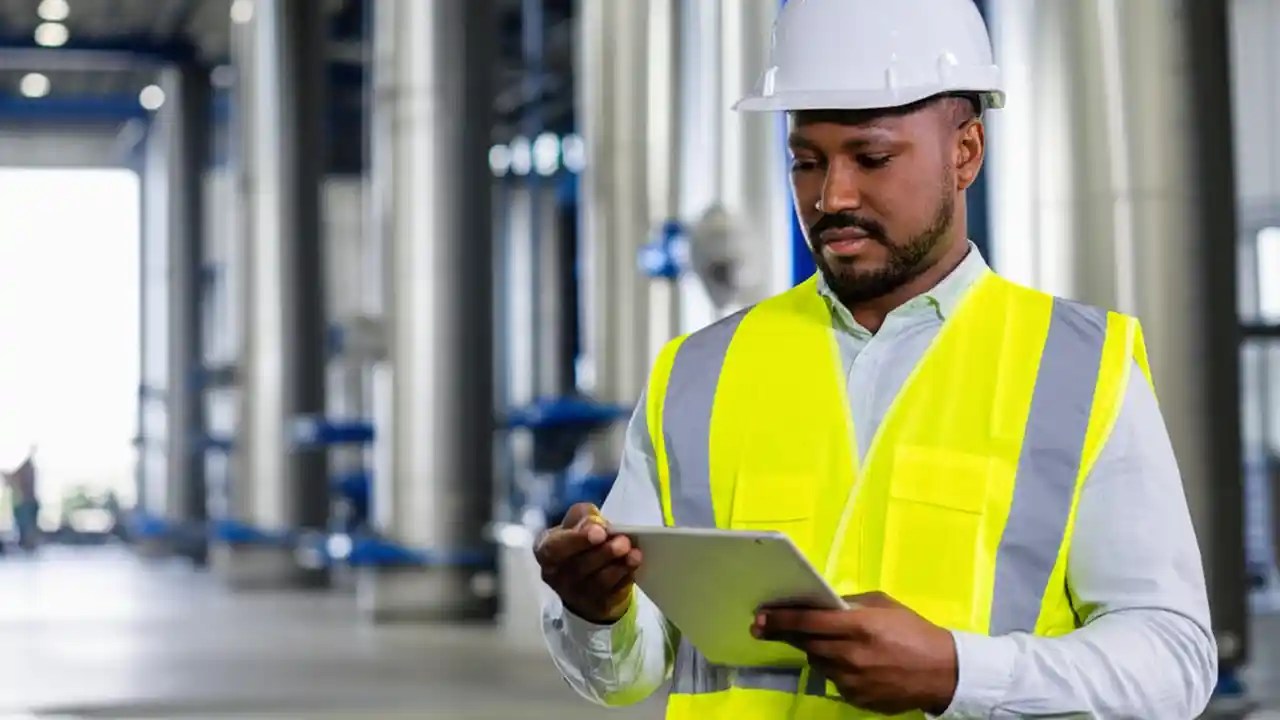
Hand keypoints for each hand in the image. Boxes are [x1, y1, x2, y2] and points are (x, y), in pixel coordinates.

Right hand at [533, 502, 641, 624]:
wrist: (586, 574)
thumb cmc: (580, 542)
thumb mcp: (577, 522)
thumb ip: (584, 517)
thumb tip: (596, 524)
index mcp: (546, 550)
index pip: (554, 548)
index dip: (576, 540)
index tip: (599, 532)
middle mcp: (556, 575)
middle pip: (578, 567)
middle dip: (604, 553)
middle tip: (623, 542)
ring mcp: (575, 595)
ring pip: (598, 582)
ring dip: (618, 566)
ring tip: (634, 553)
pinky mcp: (596, 606)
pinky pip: (612, 592)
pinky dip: (625, 577)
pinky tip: (633, 564)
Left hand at [753, 591, 957, 714]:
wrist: (942, 672)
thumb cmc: (913, 631)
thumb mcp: (883, 605)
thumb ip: (851, 604)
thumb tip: (822, 603)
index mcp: (858, 626)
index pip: (808, 622)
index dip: (780, 619)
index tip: (759, 617)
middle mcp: (850, 654)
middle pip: (805, 643)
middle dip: (785, 633)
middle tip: (764, 626)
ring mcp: (852, 680)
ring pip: (817, 662)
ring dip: (814, 650)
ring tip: (826, 642)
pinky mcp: (855, 699)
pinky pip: (833, 680)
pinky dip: (834, 669)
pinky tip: (848, 662)